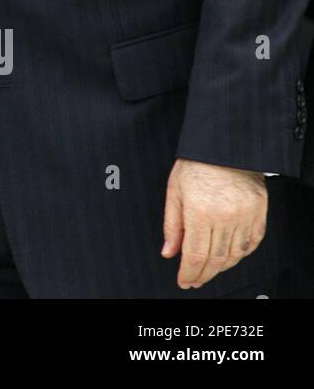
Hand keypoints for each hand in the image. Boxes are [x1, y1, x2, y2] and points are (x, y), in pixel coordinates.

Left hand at [161, 158, 267, 288]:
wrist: (223, 147)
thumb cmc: (196, 165)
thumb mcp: (174, 191)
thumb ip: (171, 225)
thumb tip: (169, 252)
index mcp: (200, 211)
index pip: (195, 254)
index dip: (189, 272)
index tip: (184, 280)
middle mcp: (225, 216)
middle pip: (215, 259)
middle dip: (203, 274)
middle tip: (194, 280)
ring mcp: (245, 216)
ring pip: (234, 255)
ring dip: (221, 268)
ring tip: (209, 271)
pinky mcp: (258, 213)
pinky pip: (252, 243)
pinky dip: (240, 254)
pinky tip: (229, 258)